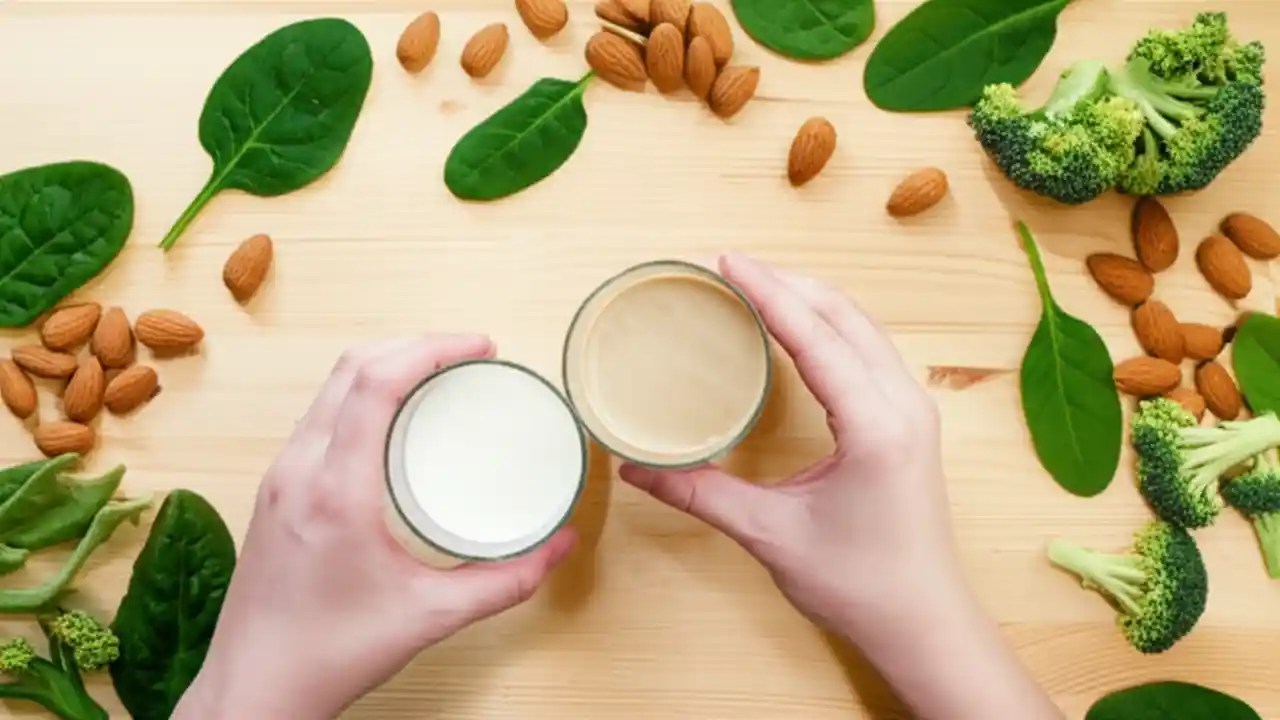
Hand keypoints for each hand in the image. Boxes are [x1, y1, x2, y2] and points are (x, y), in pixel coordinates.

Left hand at [173, 335, 576, 719]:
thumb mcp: (432, 616)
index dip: (430, 349)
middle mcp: (298, 471)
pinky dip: (360, 396)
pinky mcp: (273, 491)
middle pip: (350, 368)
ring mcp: (278, 477)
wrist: (255, 690)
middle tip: (467, 355)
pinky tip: (392, 419)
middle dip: (414, 345)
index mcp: (335, 490)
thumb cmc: (329, 654)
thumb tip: (559, 545)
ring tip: (436, 376)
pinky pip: (319, 417)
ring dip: (383, 366)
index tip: (478, 348)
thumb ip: (506, 580)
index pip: (375, 383)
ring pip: (329, 389)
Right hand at [620, 254, 1059, 719]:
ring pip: (861, 327)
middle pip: (843, 315)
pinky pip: (868, 349)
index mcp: (875, 426)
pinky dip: (829, 324)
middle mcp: (903, 405)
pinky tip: (795, 326)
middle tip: (728, 266)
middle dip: (785, 282)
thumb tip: (634, 467)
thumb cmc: (858, 584)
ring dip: (809, 298)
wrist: (923, 622)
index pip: (816, 336)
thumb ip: (701, 493)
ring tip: (755, 284)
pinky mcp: (908, 421)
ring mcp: (912, 410)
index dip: (767, 292)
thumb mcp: (770, 535)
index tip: (726, 261)